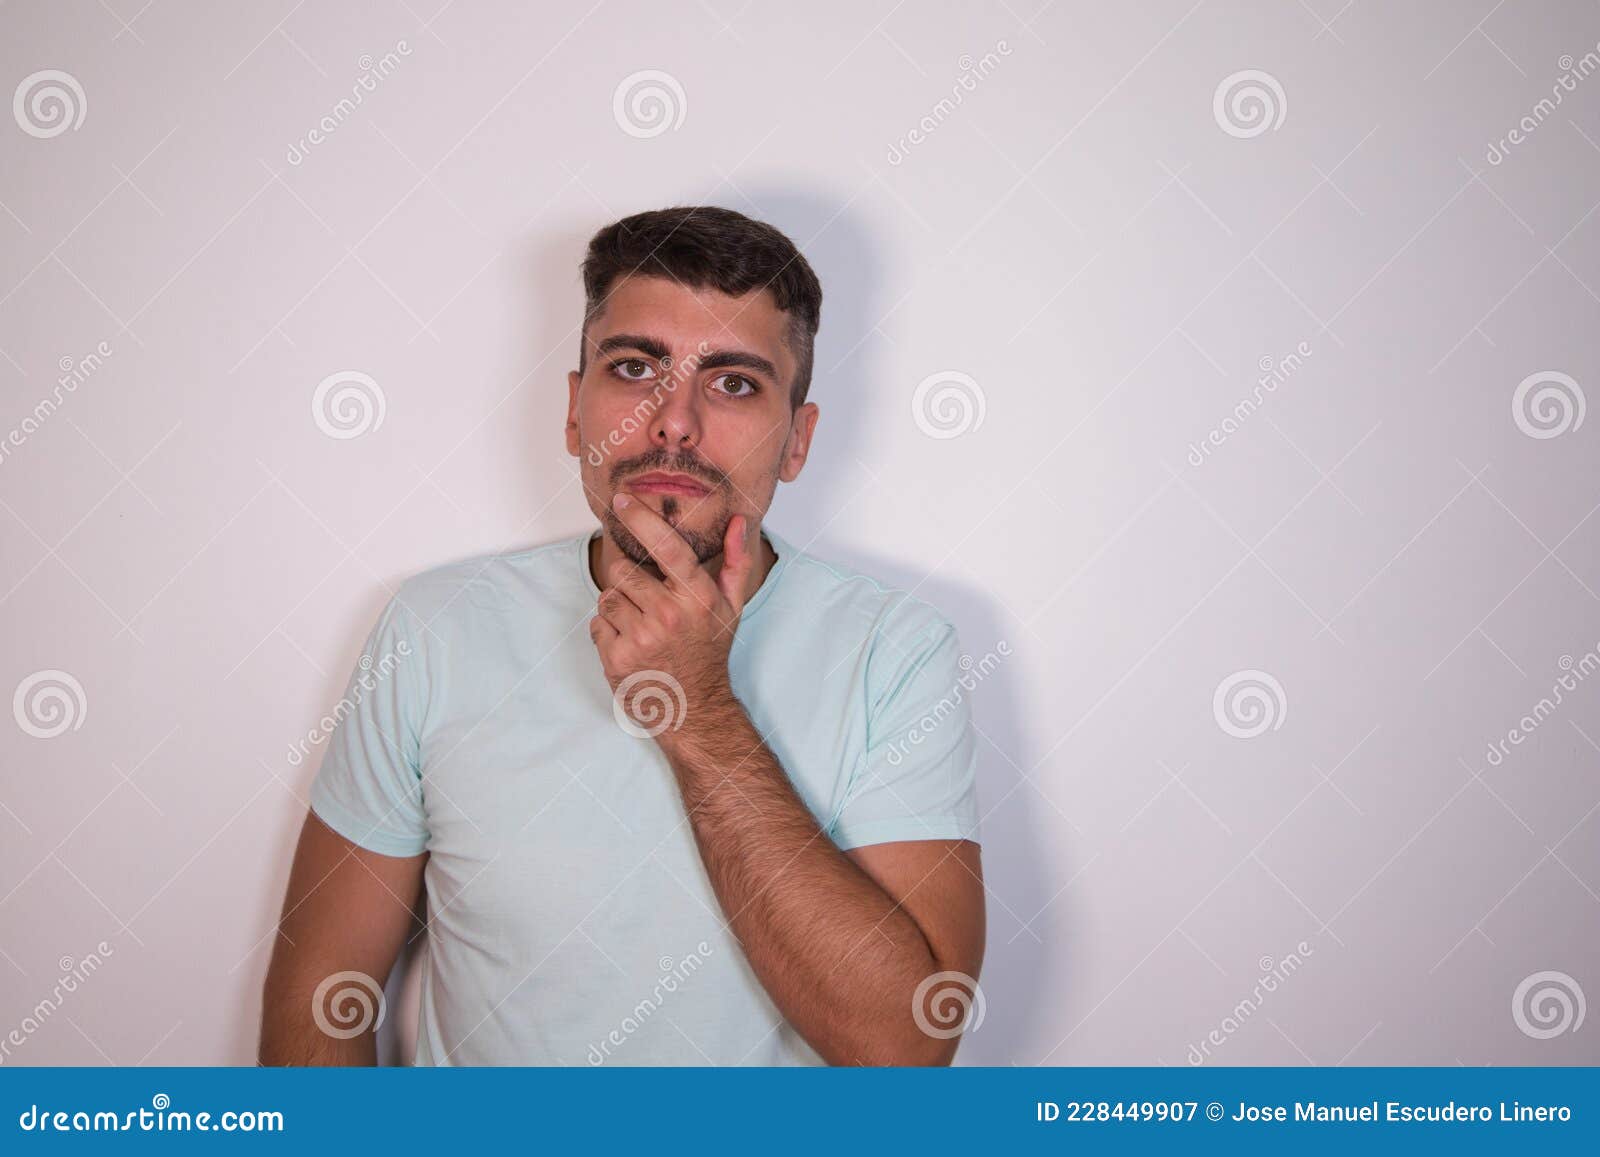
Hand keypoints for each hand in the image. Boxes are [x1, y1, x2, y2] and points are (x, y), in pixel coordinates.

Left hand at [589, 494, 755, 737]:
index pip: (666, 546)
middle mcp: (670, 615)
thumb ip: (735, 561)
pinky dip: (608, 631)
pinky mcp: (617, 658)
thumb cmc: (709, 651)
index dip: (642, 519)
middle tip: (645, 600)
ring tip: (641, 625)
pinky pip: (597, 623)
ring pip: (607, 597)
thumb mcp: (730, 606)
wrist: (694, 707)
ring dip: (618, 607)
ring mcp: (642, 638)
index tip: (622, 500)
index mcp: (697, 596)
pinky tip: (631, 644)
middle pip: (623, 570)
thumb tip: (737, 521)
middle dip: (627, 580)